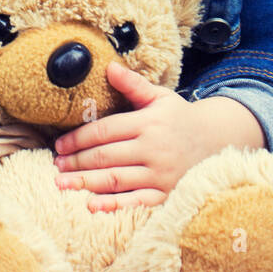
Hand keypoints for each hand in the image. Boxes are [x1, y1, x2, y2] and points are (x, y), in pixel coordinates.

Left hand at [52, 61, 265, 211]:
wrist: (217, 141)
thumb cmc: (180, 118)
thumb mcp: (159, 97)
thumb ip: (133, 85)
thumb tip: (108, 66)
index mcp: (148, 123)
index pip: (104, 131)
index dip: (78, 139)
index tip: (60, 145)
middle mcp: (153, 149)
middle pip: (105, 157)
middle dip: (76, 162)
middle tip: (55, 166)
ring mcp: (160, 174)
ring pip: (115, 180)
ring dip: (85, 183)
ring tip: (62, 184)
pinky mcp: (165, 194)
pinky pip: (135, 202)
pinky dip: (113, 205)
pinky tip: (91, 205)